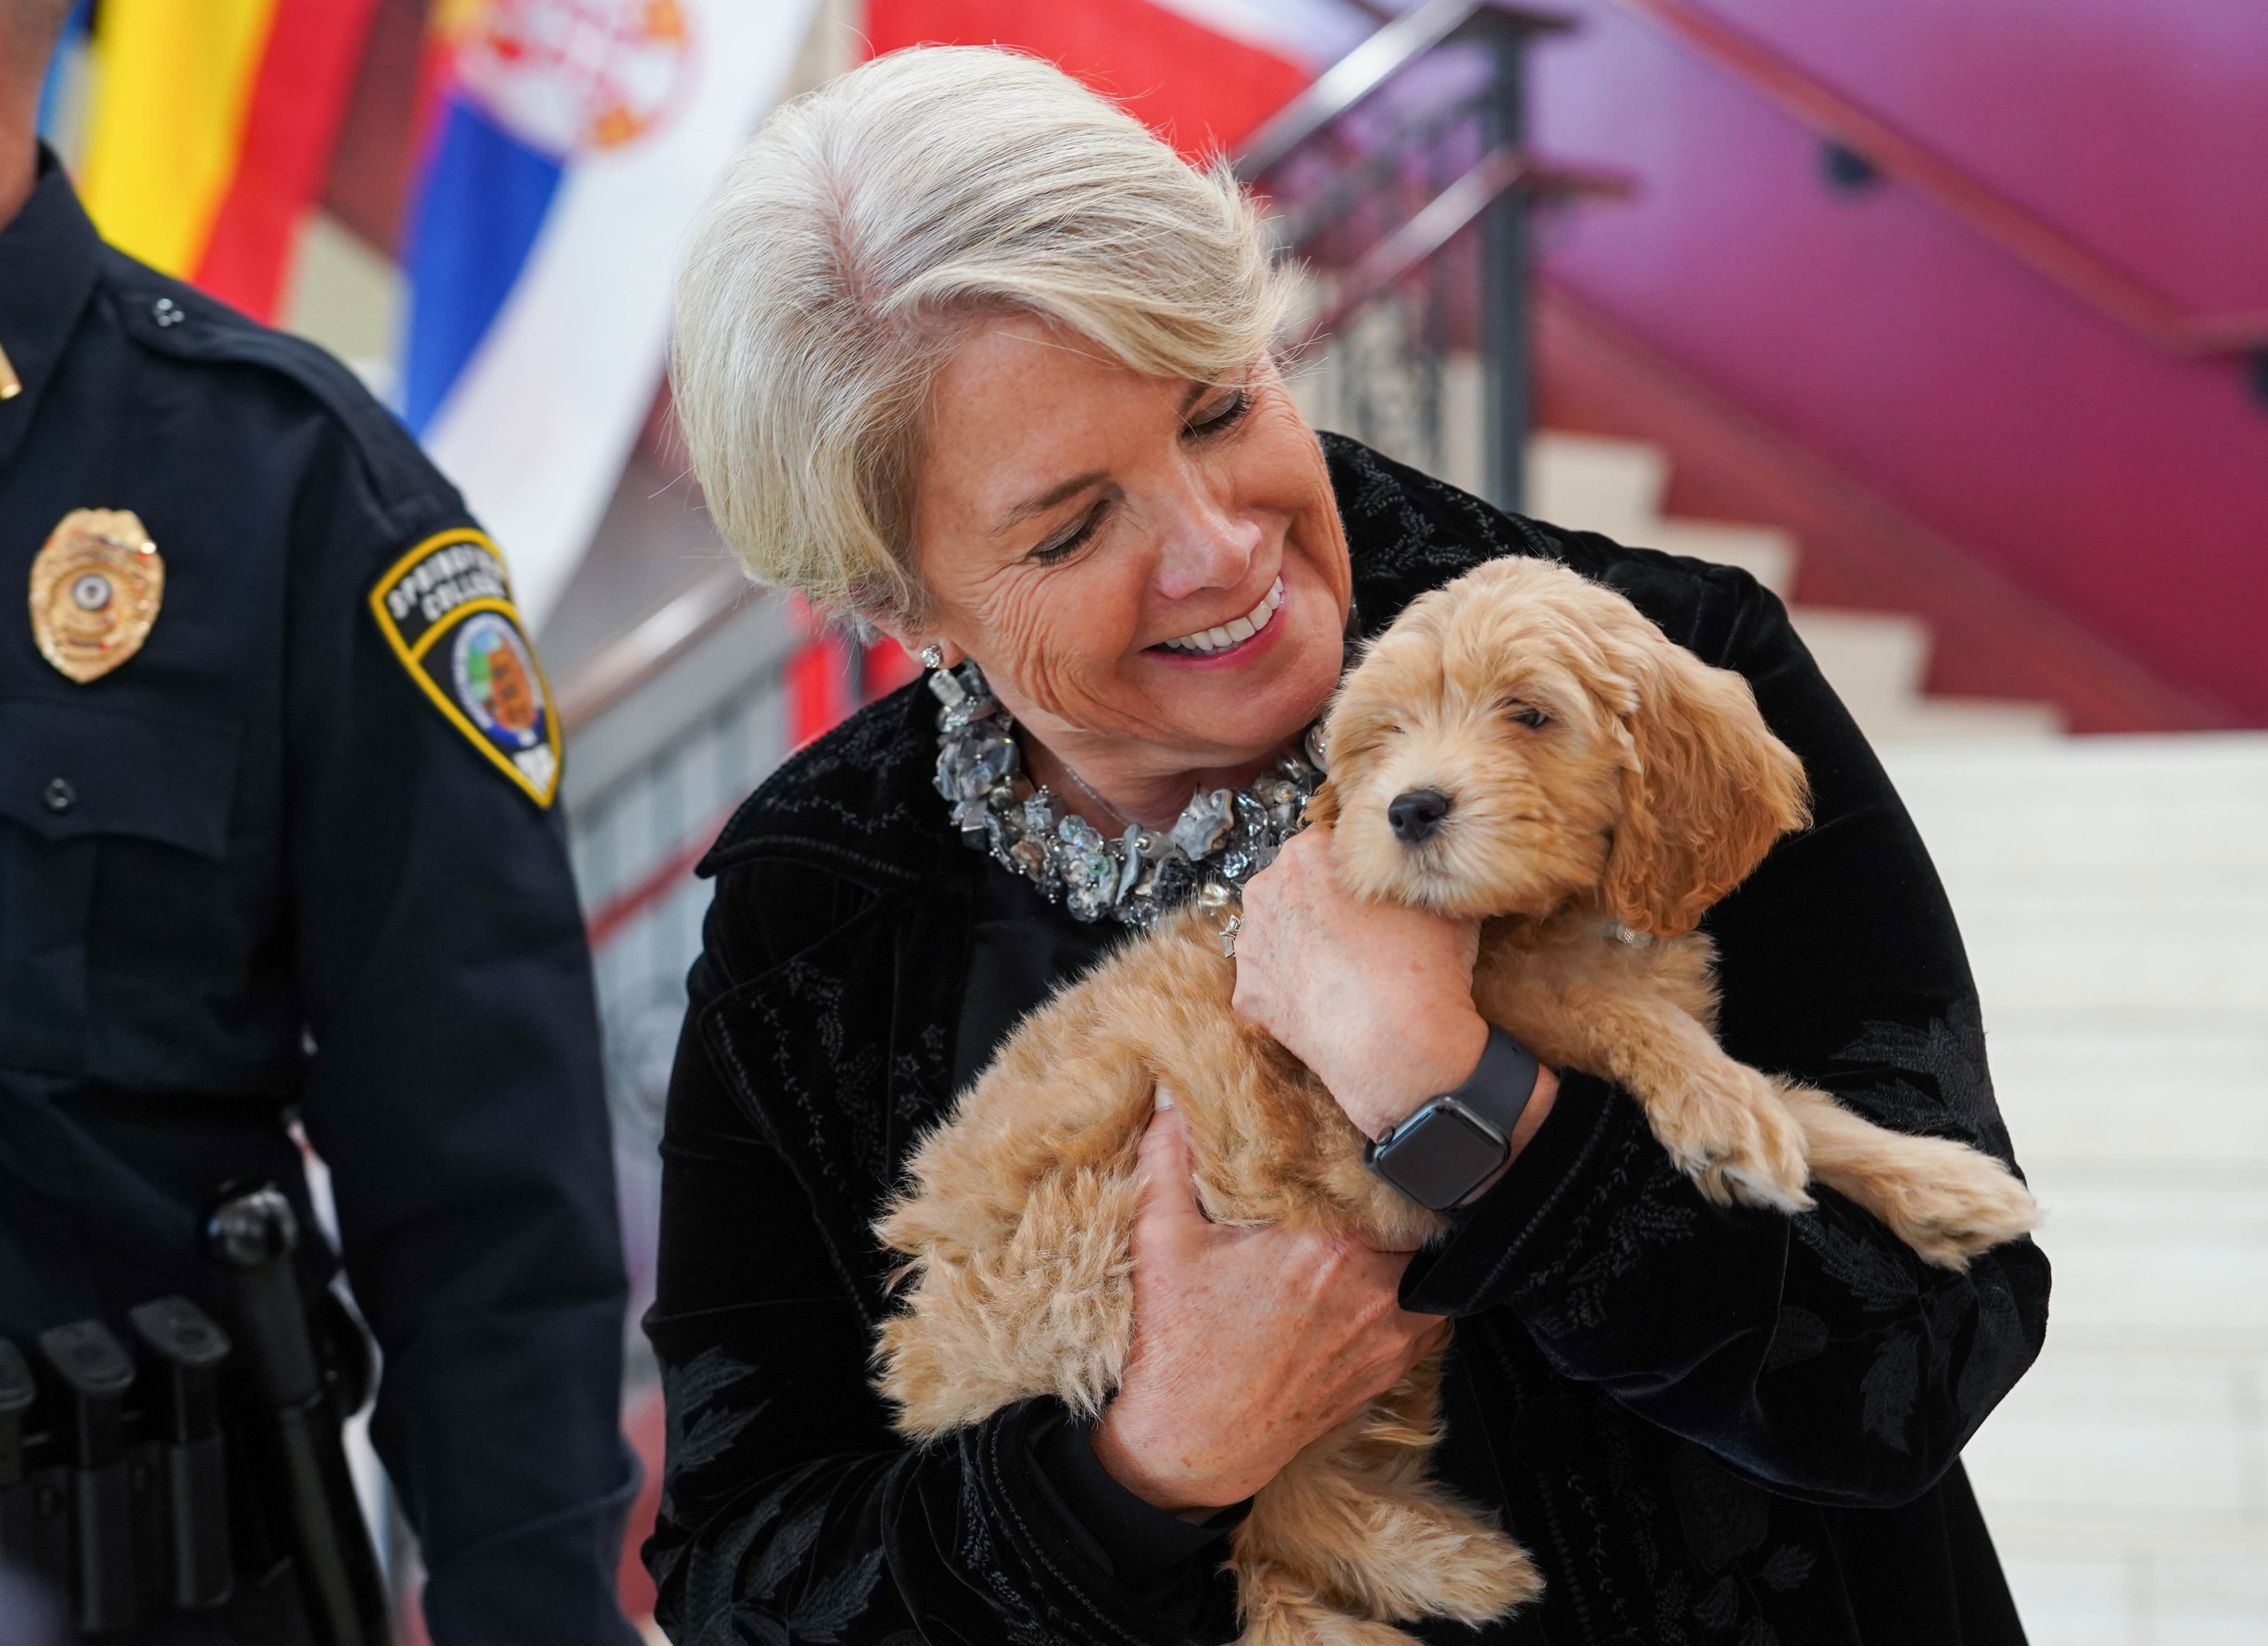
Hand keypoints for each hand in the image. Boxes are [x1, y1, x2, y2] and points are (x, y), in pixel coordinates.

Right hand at [1090, 1100, 1447, 1512]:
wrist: (1192, 1443)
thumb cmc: (1179, 1344)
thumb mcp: (1161, 1241)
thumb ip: (1169, 1159)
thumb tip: (1170, 1098)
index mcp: (1326, 1246)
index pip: (1385, 1178)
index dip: (1381, 1154)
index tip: (1364, 1139)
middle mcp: (1371, 1288)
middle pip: (1417, 1222)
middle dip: (1400, 1201)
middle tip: (1376, 1183)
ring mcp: (1388, 1335)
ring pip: (1429, 1270)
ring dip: (1412, 1250)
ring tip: (1384, 1230)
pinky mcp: (1390, 1371)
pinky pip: (1430, 1320)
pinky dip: (1415, 1297)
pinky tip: (1383, 1283)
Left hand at [1233, 827, 1489, 1138]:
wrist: (1398, 1046)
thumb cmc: (1422, 966)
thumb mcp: (1437, 897)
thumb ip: (1413, 871)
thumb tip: (1421, 867)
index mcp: (1307, 854)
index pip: (1326, 845)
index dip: (1352, 870)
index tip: (1370, 891)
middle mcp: (1267, 891)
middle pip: (1293, 885)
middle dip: (1320, 902)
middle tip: (1359, 932)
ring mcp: (1251, 944)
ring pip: (1278, 932)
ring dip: (1302, 944)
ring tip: (1344, 970)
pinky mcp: (1248, 993)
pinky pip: (1270, 981)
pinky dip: (1293, 990)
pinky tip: (1326, 1002)